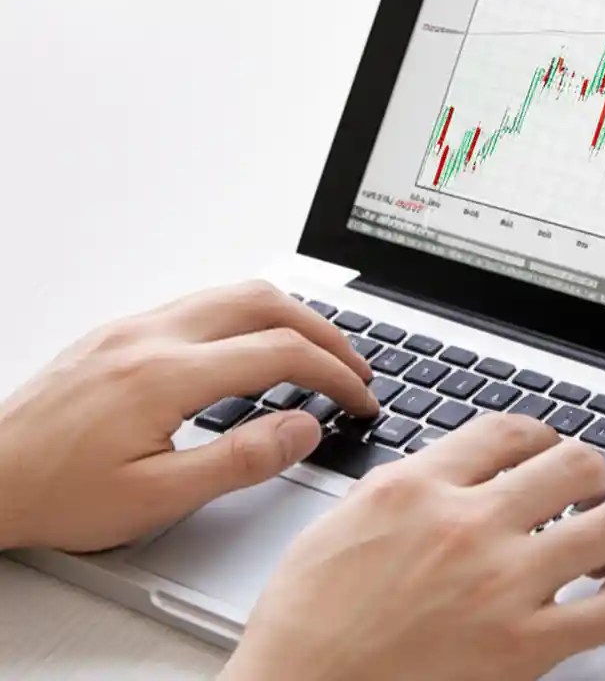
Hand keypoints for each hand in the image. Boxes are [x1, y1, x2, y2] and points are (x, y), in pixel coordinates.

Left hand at [0, 281, 378, 551]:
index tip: (361, 399)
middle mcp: (151, 337)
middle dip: (325, 332)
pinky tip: (255, 351)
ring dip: (288, 318)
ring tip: (318, 354)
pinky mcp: (118, 334)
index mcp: (165, 376)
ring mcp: (132, 328)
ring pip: (233, 294)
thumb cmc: (55, 495)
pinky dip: (249, 319)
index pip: (281, 353)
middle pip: (265, 303)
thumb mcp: (156, 498)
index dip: (336, 374)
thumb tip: (304, 428)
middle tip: (354, 368)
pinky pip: (201, 304)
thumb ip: (241, 460)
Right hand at [221, 414, 604, 680]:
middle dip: (591, 475)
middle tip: (588, 494)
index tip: (546, 450)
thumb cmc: (304, 628)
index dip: (541, 436)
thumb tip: (444, 476)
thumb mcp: (336, 528)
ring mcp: (502, 585)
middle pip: (575, 464)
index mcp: (415, 489)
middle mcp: (466, 525)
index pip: (509, 431)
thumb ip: (400, 492)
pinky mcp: (524, 648)